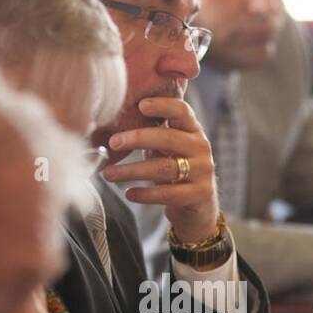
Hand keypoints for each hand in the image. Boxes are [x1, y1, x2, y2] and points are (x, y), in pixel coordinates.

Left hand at [101, 96, 219, 243]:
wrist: (198, 207)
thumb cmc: (175, 169)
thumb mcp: (167, 146)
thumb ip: (153, 131)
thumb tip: (114, 120)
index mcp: (192, 129)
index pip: (181, 111)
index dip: (162, 105)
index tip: (141, 105)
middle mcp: (201, 147)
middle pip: (168, 138)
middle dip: (138, 138)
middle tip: (113, 142)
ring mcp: (203, 171)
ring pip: (164, 168)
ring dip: (132, 170)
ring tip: (109, 174)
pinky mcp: (201, 194)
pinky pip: (168, 194)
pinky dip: (145, 194)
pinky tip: (128, 193)